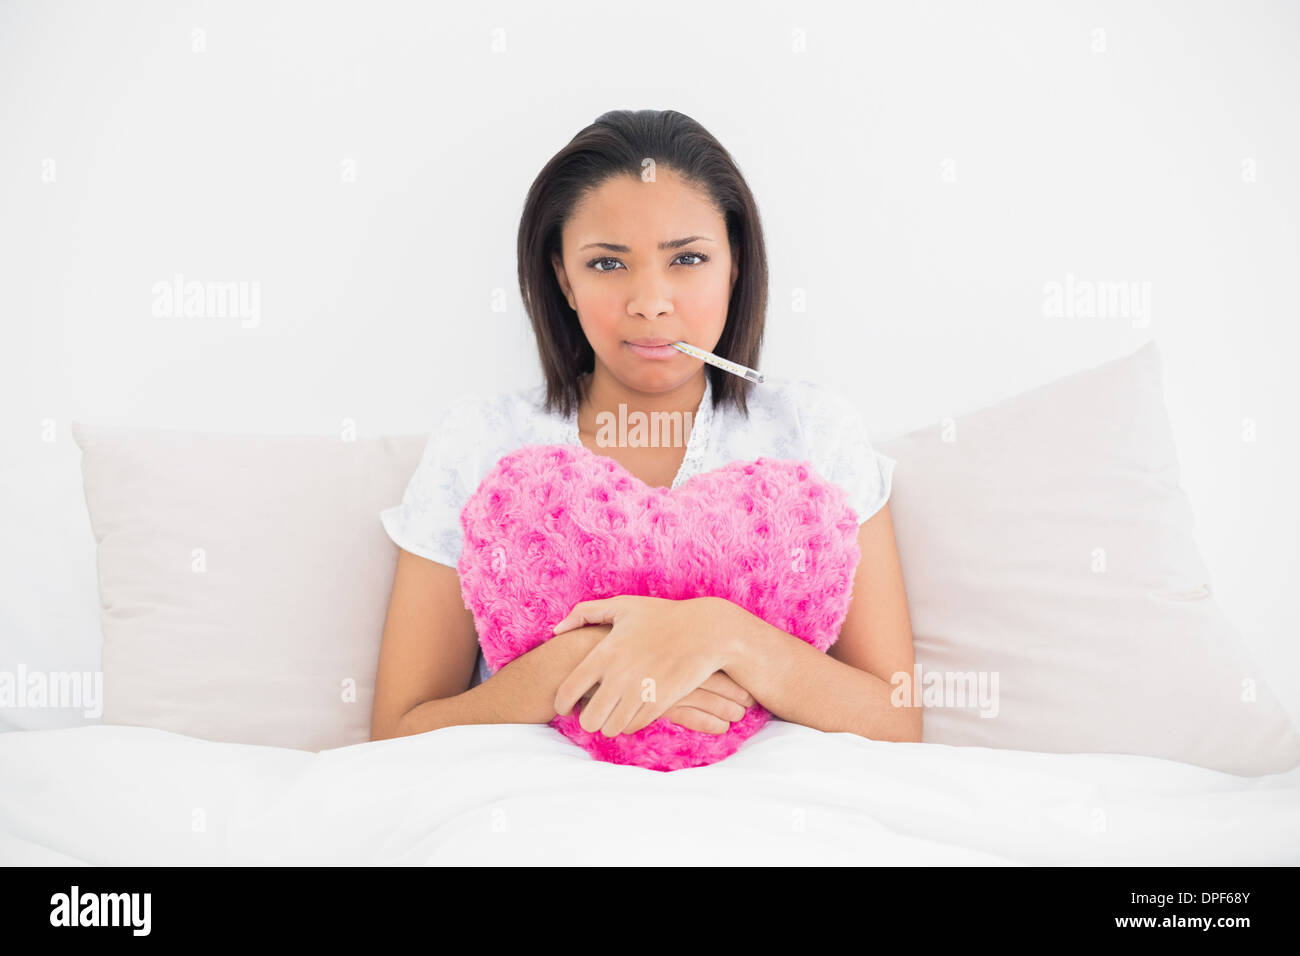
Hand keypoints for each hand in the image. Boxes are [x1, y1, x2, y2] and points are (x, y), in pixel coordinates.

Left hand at [552, 595, 743, 736]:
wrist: (707, 631)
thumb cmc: (663, 615)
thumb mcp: (623, 606)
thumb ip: (584, 613)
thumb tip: (556, 630)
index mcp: (605, 653)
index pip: (568, 691)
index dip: (561, 704)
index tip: (564, 707)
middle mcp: (619, 676)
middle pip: (588, 720)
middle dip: (587, 719)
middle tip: (593, 712)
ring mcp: (640, 692)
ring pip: (611, 728)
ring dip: (609, 723)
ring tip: (613, 712)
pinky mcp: (661, 703)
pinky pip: (634, 726)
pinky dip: (631, 722)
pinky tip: (632, 710)